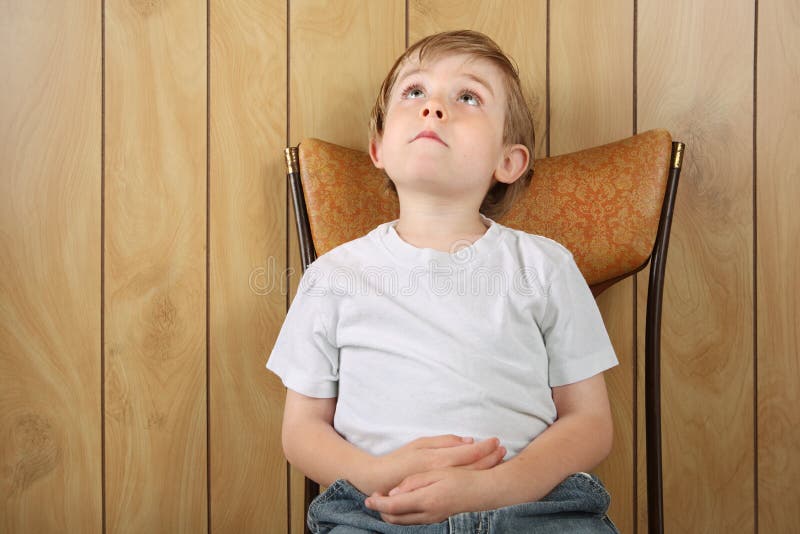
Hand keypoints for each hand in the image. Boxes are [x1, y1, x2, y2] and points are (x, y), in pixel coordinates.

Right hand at [355, 436, 504, 495]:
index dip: (484, 447)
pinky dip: (477, 479)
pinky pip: (464, 486)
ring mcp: (443, 487)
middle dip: (491, 458)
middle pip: (474, 467)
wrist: (381, 482)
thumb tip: (467, 441)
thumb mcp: (420, 444)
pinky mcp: (442, 496)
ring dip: (487, 468)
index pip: (468, 453)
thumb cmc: (399, 460)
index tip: (496, 440)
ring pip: (472, 478)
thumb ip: (444, 442)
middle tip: (503, 449)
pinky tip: (484, 473)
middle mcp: (444, 475)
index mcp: (438, 460)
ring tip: (499, 459)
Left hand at [364, 467, 492, 524]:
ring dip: (390, 513)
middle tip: (374, 498)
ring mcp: (432, 519)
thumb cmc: (462, 478)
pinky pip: (412, 522)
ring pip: (402, 522)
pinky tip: (401, 504)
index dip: (378, 503)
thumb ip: (413, 483)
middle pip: (395, 517)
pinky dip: (401, 515)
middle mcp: (427, 514)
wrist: (483, 493)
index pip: (394, 506)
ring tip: (383, 500)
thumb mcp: (436, 473)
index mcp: (426, 499)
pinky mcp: (435, 520)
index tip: (368, 498)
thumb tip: (394, 493)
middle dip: (381, 510)